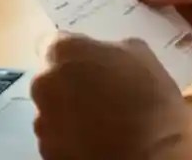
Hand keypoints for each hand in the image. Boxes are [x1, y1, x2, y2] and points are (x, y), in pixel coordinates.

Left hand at [31, 33, 191, 159]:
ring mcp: (41, 120)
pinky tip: (96, 139)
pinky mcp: (46, 151)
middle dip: (70, 83)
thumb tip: (106, 55)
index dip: (73, 53)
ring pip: (51, 110)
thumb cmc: (149, 98)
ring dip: (69, 112)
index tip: (90, 63)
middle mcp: (44, 83)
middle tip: (100, 93)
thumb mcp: (142, 57)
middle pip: (50, 78)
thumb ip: (114, 49)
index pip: (54, 43)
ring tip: (100, 121)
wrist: (150, 154)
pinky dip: (71, 138)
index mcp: (63, 52)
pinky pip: (56, 138)